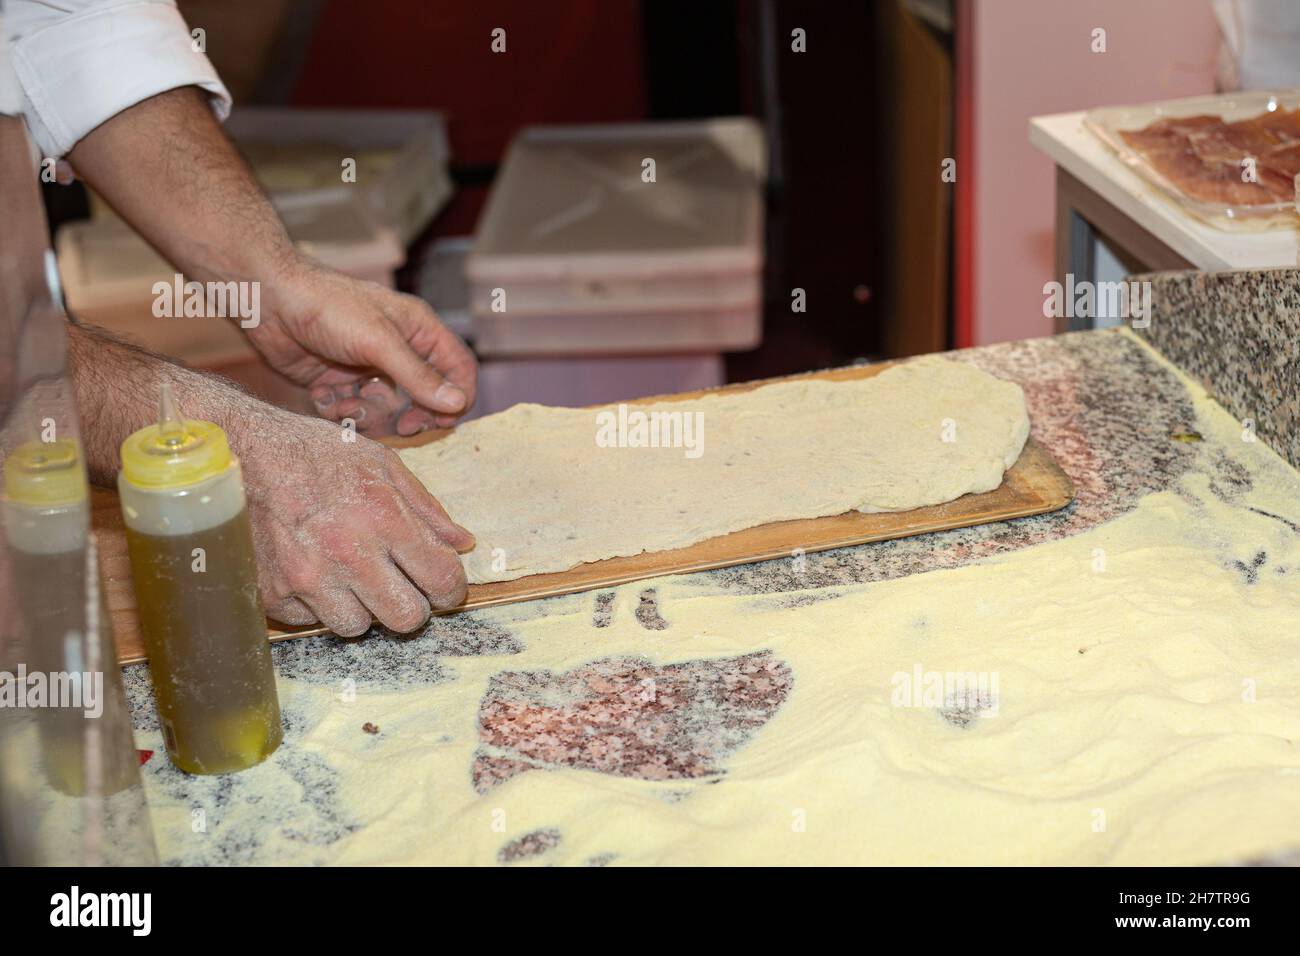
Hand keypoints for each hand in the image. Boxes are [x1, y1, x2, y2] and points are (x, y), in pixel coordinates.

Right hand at [237, 409, 474, 635]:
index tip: (444, 585)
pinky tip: (314, 572)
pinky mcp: (273, 594)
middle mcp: (348, 554)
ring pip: (358, 627)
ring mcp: (307, 579)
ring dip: (363, 607)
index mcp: (384, 518)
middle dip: (413, 605)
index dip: (451, 588)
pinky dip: (317, 604)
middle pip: (406, 618)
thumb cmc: (315, 453)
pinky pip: (312, 620)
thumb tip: (462, 543)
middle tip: (402, 585)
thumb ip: (426, 508)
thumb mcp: (382, 463)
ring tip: (352, 575)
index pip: (441, 580)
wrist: (239, 452)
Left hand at [250, 256, 477, 436]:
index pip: (458, 369)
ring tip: (344, 403)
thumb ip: (419, 376)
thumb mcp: (379, 342)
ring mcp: (367, 369)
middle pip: (423, 398)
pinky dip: (337, 410)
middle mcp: (398, 351)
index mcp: (419, 332)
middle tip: (400, 427)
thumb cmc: (329, 308)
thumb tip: (458, 403)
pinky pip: (352, 411)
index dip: (457, 398)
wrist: (269, 301)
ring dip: (365, 414)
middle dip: (408, 415)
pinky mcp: (338, 382)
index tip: (440, 421)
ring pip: (385, 410)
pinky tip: (322, 393)